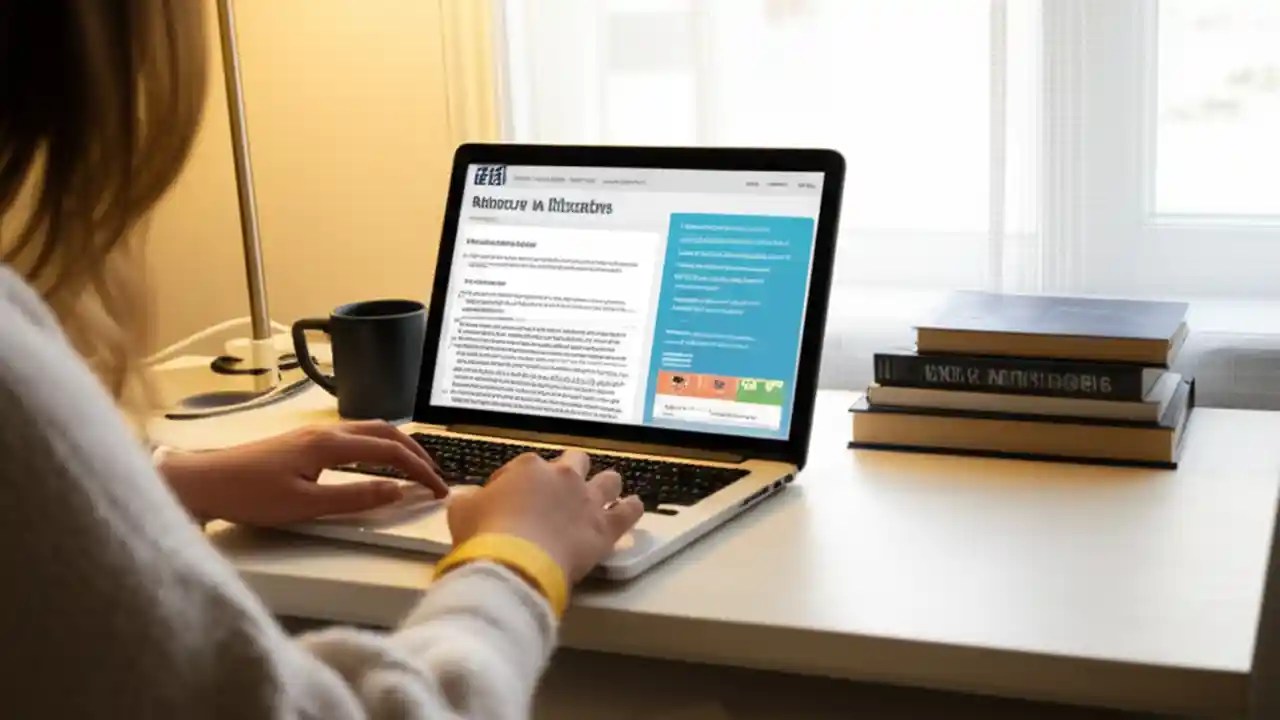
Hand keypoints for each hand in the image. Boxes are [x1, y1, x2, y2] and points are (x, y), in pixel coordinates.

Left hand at [160, 421, 447, 525]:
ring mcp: (313, 433)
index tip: (438, 490)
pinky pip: (354, 435)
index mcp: (330, 444)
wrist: (203, 482)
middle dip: (416, 452)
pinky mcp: (303, 441)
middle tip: (434, 477)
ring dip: (398, 445)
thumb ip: (354, 497)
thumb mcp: (305, 505)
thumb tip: (396, 491)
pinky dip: (377, 445)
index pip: (390, 451)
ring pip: (370, 429)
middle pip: (385, 431)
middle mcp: (326, 431)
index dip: (420, 470)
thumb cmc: (249, 496)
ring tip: (414, 467)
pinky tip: (375, 462)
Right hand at [446, 450, 644, 581]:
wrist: (515, 562)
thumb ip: (470, 501)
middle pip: (575, 462)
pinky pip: (629, 510)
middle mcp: (563, 475)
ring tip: (604, 495)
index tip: (515, 500)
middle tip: (562, 491)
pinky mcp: (606, 526)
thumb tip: (469, 500)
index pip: (525, 468)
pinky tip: (632, 508)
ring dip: (606, 486)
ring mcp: (588, 499)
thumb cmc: (484, 535)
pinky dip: (631, 509)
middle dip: (570, 472)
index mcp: (527, 467)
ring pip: (609, 480)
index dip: (520, 483)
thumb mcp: (462, 511)